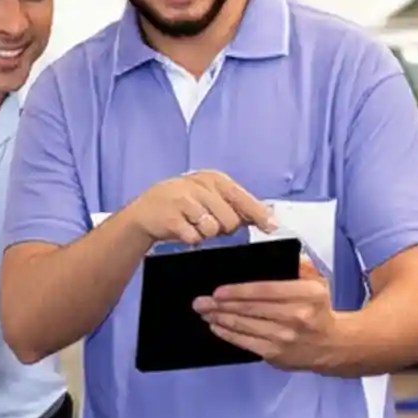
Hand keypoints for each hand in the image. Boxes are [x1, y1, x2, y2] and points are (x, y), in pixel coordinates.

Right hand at [125, 170, 276, 245]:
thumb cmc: (182, 205)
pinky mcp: (171, 217)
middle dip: (223, 228)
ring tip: (192, 224)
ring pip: (212, 229)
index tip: (272, 227)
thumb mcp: (209, 197)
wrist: (145, 212)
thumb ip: (236, 206)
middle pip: (230, 219)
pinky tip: (181, 229)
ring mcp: (183, 199)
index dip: (259, 214)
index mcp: (213, 179)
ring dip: (205, 233)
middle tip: (208, 223)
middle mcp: (199, 185)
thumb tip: (269, 217)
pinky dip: (190, 238)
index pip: (242, 197)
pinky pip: (194, 237)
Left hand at [192, 257, 337, 372]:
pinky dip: (228, 334)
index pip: (266, 290)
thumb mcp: (318, 281)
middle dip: (220, 305)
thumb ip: (299, 266)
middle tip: (199, 301)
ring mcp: (285, 338)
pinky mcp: (276, 354)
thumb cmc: (318, 308)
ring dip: (219, 318)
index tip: (218, 291)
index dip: (239, 291)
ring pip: (244, 326)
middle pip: (250, 308)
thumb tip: (274, 256)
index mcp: (307, 294)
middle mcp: (297, 316)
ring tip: (204, 312)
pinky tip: (216, 326)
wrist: (332, 345)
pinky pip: (246, 343)